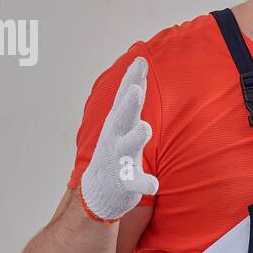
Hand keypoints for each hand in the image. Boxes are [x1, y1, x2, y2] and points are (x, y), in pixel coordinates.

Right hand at [80, 57, 158, 221]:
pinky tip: (153, 185)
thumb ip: (132, 96)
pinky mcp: (124, 181)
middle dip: (129, 103)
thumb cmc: (116, 151)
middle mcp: (116, 137)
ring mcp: (119, 158)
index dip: (131, 79)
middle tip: (136, 89)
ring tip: (144, 128)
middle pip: (123, 116)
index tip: (140, 61)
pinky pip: (135, 182)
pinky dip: (144, 183)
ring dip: (135, 136)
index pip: (125, 97)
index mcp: (118, 123)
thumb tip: (140, 62)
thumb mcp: (122, 122)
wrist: (98, 192)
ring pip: (128, 145)